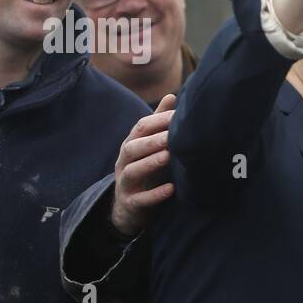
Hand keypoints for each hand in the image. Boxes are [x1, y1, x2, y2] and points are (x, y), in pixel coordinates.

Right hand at [110, 94, 176, 236]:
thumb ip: (158, 123)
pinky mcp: (130, 203)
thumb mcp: (149, 146)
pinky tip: (171, 189)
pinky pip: (140, 199)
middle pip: (133, 148)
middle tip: (172, 136)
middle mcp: (124, 162)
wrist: (128, 207)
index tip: (178, 115)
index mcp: (131, 145)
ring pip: (132, 171)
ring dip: (150, 163)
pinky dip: (155, 195)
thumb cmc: (145, 170)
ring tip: (168, 157)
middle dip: (152, 141)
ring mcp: (125, 183)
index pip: (140, 128)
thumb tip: (172, 95)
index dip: (157, 121)